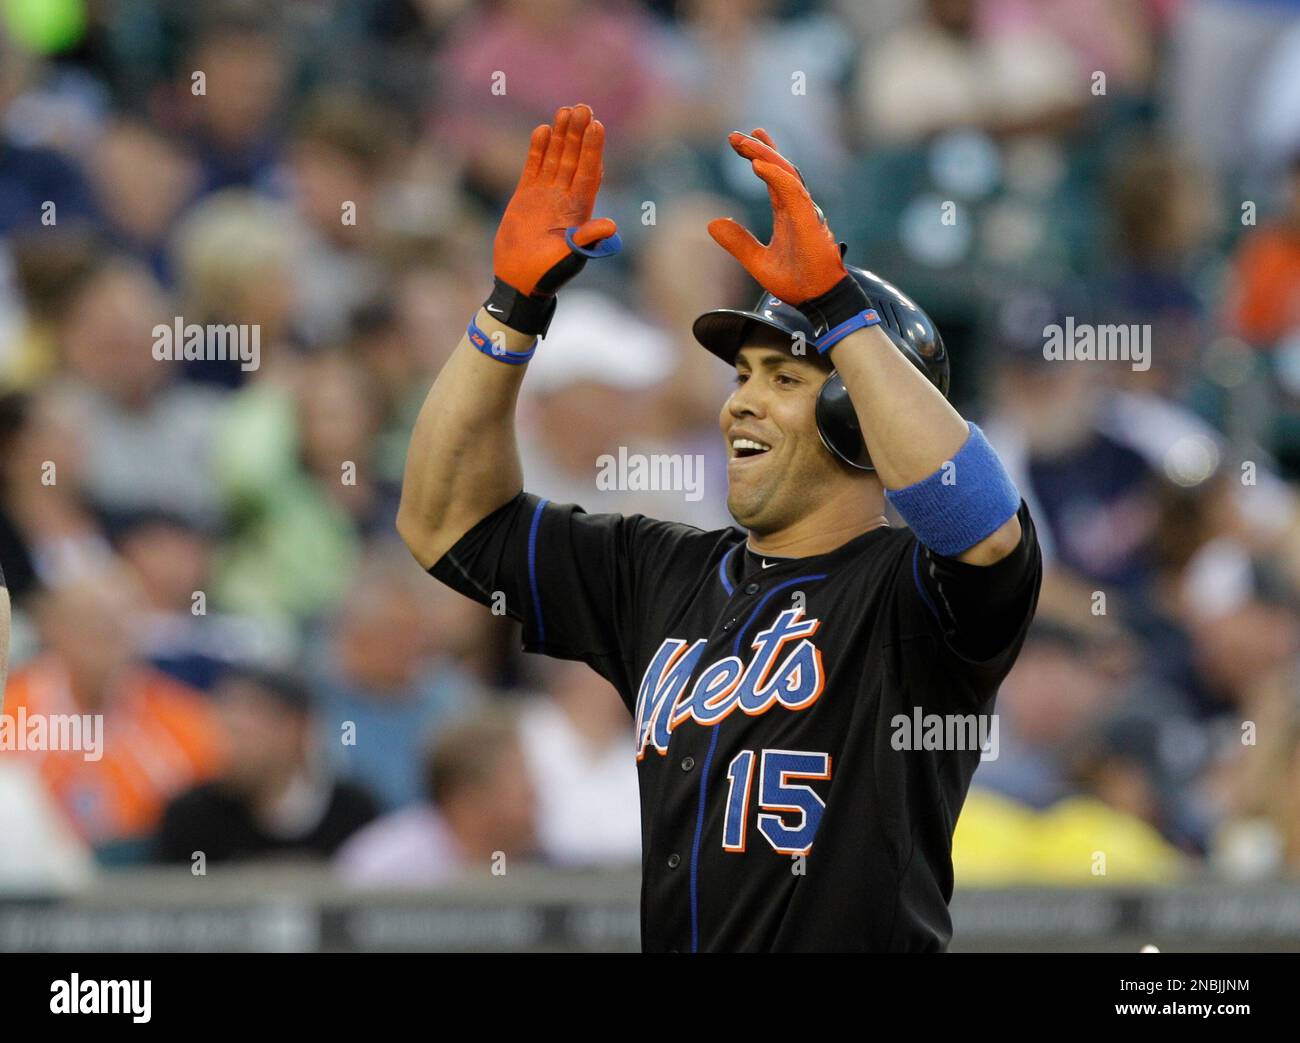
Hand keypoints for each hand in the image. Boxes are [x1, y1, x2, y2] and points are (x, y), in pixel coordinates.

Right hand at [494, 104, 618, 297]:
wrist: (519, 280)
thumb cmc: (548, 274)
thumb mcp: (570, 259)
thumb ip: (587, 241)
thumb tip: (611, 227)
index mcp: (579, 210)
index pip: (589, 172)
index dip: (593, 150)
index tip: (597, 126)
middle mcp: (565, 198)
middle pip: (575, 159)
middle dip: (579, 134)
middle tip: (584, 108)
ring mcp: (546, 195)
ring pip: (556, 158)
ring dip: (561, 135)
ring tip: (566, 110)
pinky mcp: (526, 195)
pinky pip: (534, 166)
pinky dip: (537, 149)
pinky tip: (542, 130)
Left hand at [707, 128, 845, 305]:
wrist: (818, 301)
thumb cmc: (796, 283)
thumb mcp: (757, 262)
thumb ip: (738, 242)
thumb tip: (712, 223)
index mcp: (787, 214)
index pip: (773, 177)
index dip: (759, 156)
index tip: (741, 143)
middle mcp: (797, 207)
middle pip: (778, 168)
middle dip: (757, 149)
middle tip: (734, 136)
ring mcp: (805, 212)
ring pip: (785, 173)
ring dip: (764, 155)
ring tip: (743, 143)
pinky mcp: (809, 221)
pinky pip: (792, 191)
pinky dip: (776, 175)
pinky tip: (758, 163)